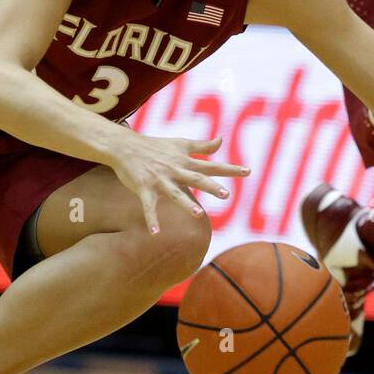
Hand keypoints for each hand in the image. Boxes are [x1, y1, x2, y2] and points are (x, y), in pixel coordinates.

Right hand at [108, 134, 249, 233]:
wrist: (125, 147)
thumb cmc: (156, 146)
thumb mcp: (181, 143)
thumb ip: (203, 145)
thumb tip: (222, 139)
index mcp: (185, 161)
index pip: (212, 165)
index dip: (230, 169)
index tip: (248, 171)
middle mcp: (175, 170)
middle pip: (196, 179)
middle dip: (211, 186)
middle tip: (226, 194)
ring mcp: (159, 180)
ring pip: (174, 193)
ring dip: (186, 204)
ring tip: (198, 214)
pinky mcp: (144, 188)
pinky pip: (148, 206)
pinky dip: (151, 219)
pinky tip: (155, 233)